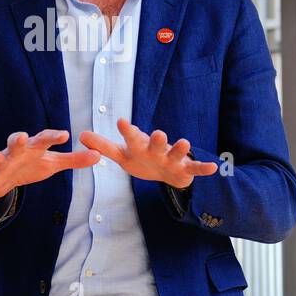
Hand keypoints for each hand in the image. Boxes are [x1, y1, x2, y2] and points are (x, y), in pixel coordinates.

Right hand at [0, 129, 99, 202]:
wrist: (8, 176)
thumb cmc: (32, 164)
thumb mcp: (53, 163)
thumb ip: (74, 159)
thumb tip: (99, 155)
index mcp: (33, 147)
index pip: (44, 139)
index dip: (53, 137)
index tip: (64, 135)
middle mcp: (16, 152)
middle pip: (16, 142)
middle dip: (18, 139)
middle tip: (22, 137)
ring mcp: (2, 163)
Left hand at [79, 118, 218, 189]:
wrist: (166, 173)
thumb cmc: (142, 160)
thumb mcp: (122, 155)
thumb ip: (103, 147)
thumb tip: (81, 135)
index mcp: (140, 146)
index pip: (131, 138)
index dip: (126, 131)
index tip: (121, 122)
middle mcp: (157, 149)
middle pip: (156, 143)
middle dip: (157, 139)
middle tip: (157, 133)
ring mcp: (171, 158)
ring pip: (176, 153)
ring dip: (180, 148)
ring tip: (184, 142)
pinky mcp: (183, 169)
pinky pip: (194, 169)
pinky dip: (203, 168)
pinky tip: (214, 167)